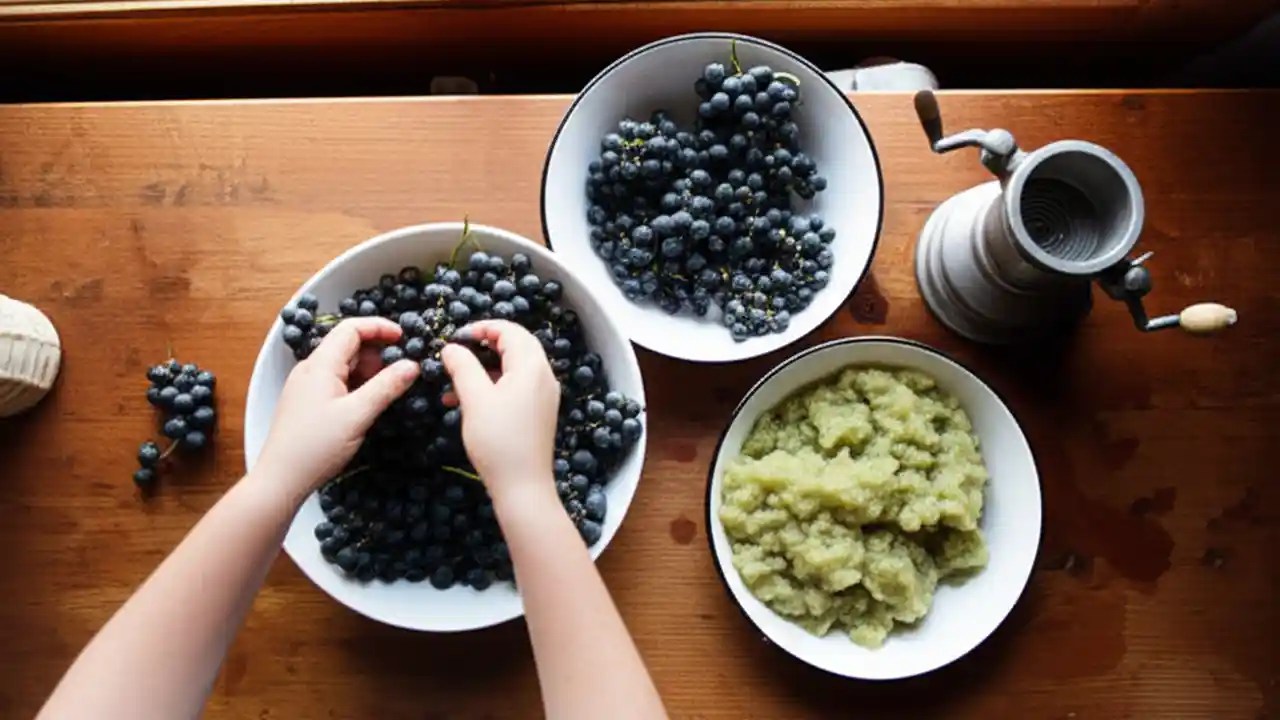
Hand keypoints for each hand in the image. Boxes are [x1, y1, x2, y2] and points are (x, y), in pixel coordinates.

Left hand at [254, 318, 418, 502]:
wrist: (280, 479)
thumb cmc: (316, 446)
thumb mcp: (357, 415)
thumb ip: (386, 387)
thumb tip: (412, 365)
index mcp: (320, 364)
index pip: (351, 329)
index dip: (379, 327)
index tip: (404, 338)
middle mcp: (310, 369)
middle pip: (348, 346)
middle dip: (377, 353)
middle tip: (401, 372)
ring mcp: (306, 386)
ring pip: (343, 366)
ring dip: (368, 371)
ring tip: (388, 391)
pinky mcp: (307, 403)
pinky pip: (336, 382)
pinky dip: (356, 385)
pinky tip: (367, 404)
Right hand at [441, 320, 559, 502]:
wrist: (523, 487)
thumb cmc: (498, 440)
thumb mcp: (474, 399)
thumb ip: (463, 367)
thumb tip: (452, 347)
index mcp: (532, 367)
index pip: (510, 331)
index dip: (482, 328)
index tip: (456, 337)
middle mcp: (543, 377)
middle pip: (515, 346)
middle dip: (484, 346)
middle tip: (457, 353)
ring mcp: (544, 396)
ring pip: (513, 369)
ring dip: (484, 370)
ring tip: (452, 384)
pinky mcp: (539, 413)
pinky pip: (516, 388)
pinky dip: (493, 387)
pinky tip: (467, 403)